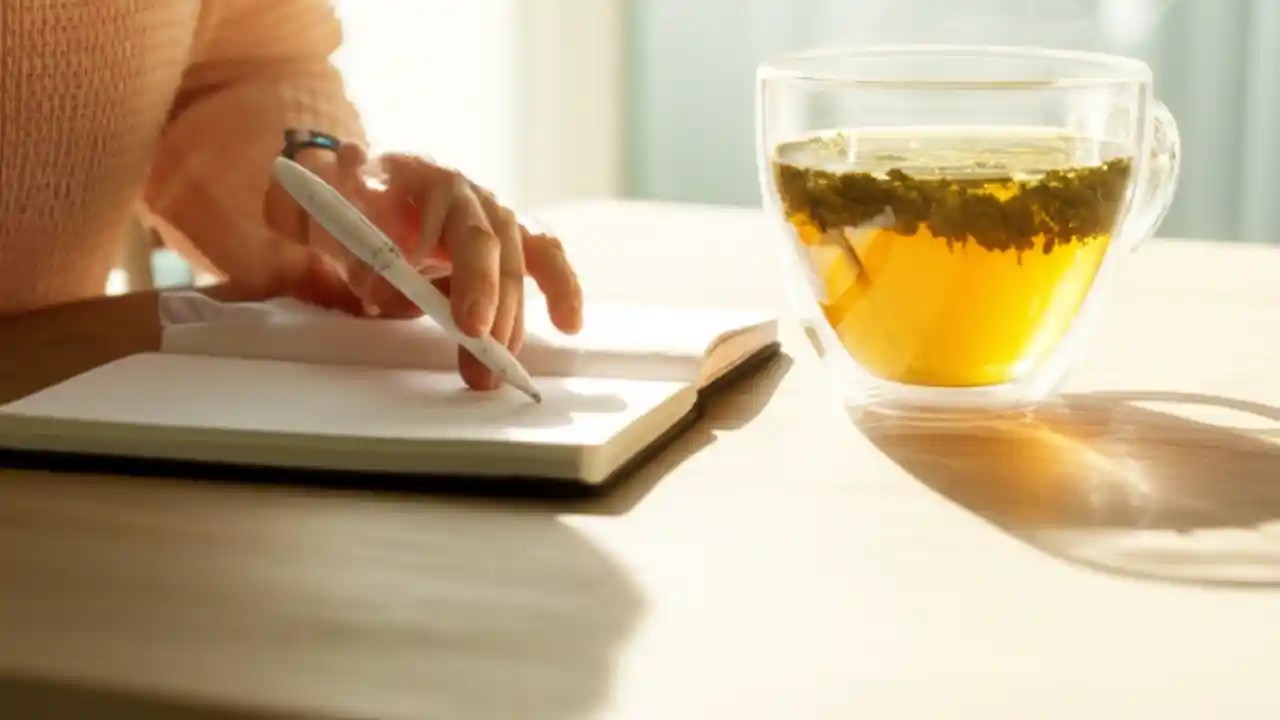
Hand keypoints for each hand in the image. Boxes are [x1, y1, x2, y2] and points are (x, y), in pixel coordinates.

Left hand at [265, 142, 582, 390]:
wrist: (356, 185)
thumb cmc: (345, 200)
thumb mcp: (327, 210)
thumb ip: (344, 237)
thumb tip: (377, 281)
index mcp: (424, 175)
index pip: (454, 221)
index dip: (465, 273)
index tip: (464, 318)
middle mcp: (469, 193)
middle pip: (492, 246)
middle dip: (490, 301)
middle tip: (480, 345)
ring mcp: (492, 217)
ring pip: (517, 264)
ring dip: (510, 320)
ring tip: (491, 371)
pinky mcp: (505, 244)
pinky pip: (543, 260)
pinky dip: (561, 288)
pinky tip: (568, 323)